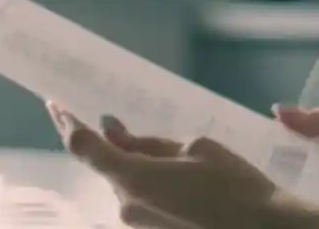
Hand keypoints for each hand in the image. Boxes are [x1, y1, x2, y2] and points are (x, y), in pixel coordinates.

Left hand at [46, 102, 318, 228]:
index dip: (66, 123)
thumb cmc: (234, 183)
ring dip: (141, 169)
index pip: (83, 147)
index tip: (55, 103)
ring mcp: (138, 225)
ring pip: (129, 185)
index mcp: (132, 179)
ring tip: (184, 163)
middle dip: (118, 148)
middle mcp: (125, 206)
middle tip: (137, 127)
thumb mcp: (196, 147)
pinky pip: (144, 202)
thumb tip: (114, 131)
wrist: (263, 228)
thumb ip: (149, 142)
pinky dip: (154, 187)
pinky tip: (188, 184)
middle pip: (110, 168)